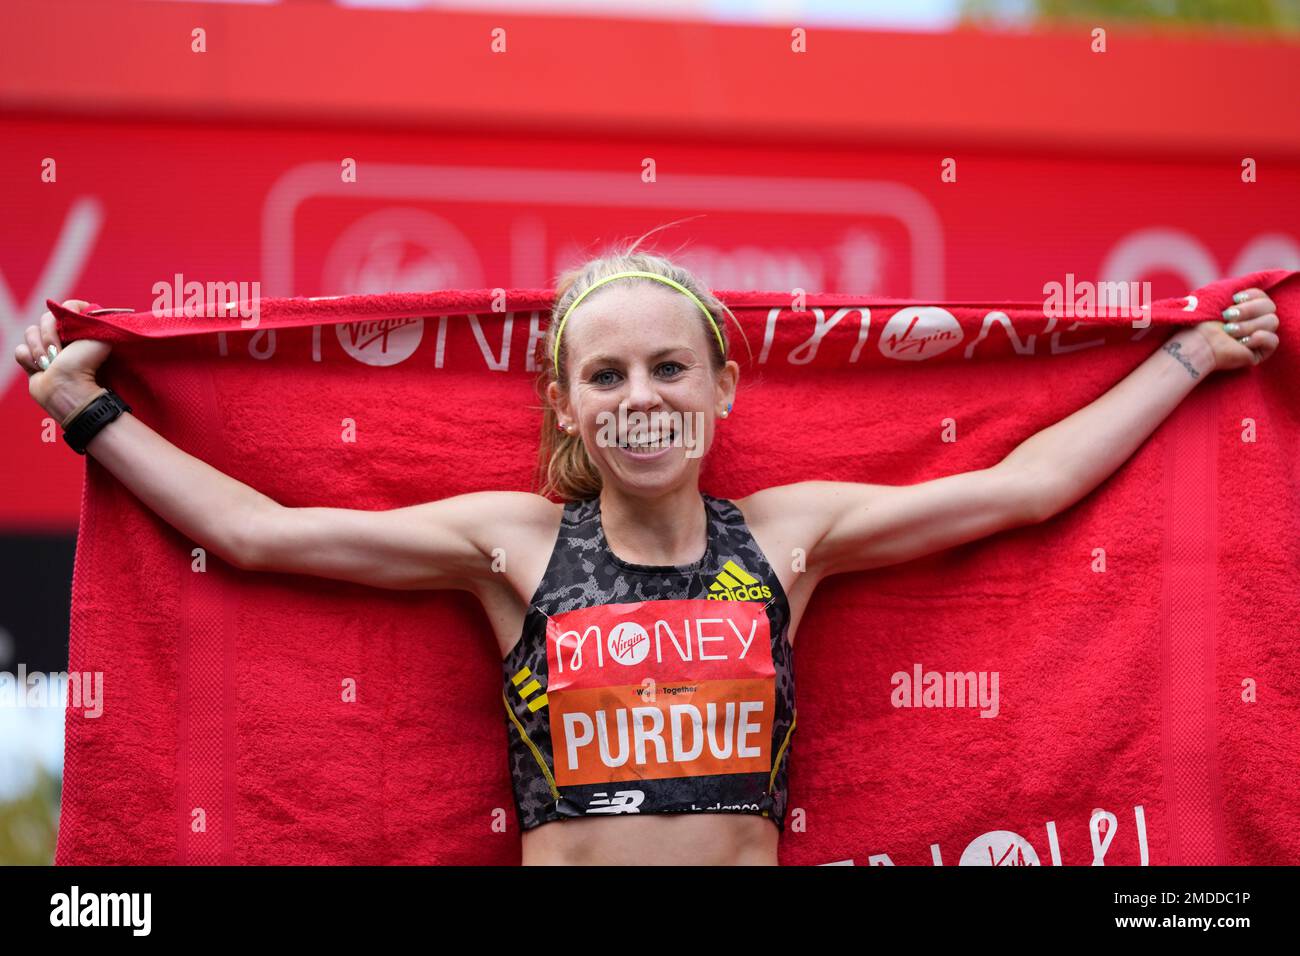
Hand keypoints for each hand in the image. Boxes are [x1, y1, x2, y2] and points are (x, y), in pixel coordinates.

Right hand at [13, 299, 114, 423]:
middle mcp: (64, 336)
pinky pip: (20, 350)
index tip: (71, 322)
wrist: (69, 389)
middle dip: (49, 335)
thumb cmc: (87, 365)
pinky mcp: (33, 361)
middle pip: (45, 318)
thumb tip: (88, 307)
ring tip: (49, 364)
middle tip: (58, 352)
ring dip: (38, 349)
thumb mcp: (101, 337)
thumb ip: (96, 318)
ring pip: (29, 332)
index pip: (69, 305)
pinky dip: (28, 360)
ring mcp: (47, 348)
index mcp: (81, 328)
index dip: (67, 312)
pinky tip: (41, 370)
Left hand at [1192, 288, 1279, 371]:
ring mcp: (1258, 336)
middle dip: (1249, 310)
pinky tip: (1244, 342)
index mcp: (1245, 308)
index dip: (1252, 295)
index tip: (1234, 299)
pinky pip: (1274, 341)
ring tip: (1229, 331)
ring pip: (1272, 322)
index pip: (1262, 296)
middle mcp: (1254, 321)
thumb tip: (1250, 293)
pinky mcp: (1259, 352)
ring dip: (1248, 325)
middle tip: (1228, 316)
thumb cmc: (1201, 321)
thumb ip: (1232, 289)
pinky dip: (1261, 338)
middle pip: (1269, 306)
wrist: (1196, 343)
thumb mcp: (1215, 297)